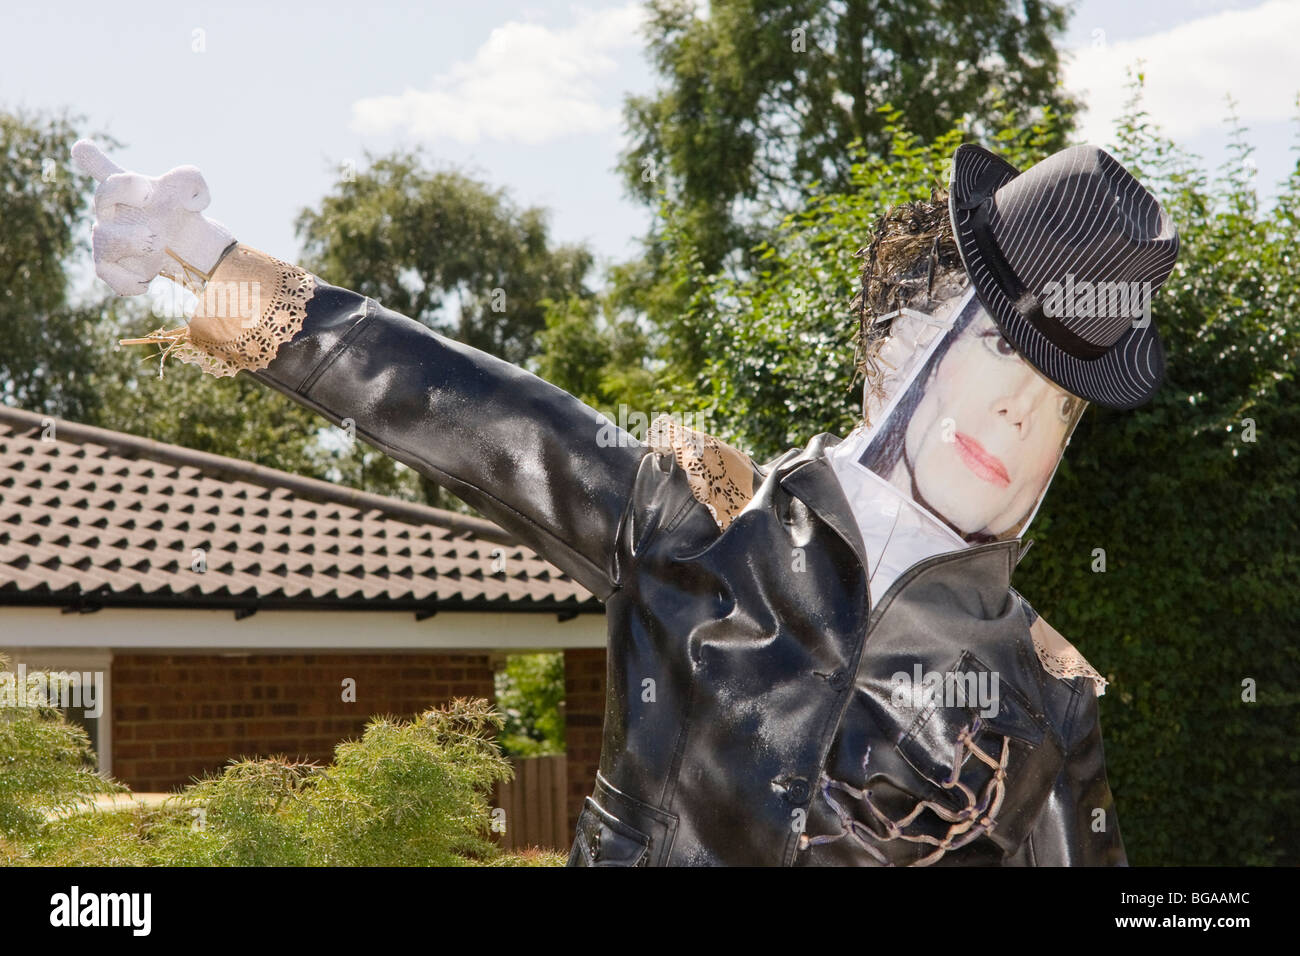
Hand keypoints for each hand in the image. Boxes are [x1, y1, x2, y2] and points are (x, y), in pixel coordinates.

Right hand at [71, 139, 234, 295]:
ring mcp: (104, 238)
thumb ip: (193, 181)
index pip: (99, 167)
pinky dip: (129, 279)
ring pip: (105, 241)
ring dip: (132, 241)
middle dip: (123, 193)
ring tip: (156, 243)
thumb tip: (191, 199)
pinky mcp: (107, 267)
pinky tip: (149, 278)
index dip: (92, 158)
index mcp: (122, 186)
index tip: (101, 155)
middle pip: (102, 197)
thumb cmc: (178, 209)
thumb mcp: (192, 189)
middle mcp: (107, 210)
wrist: (184, 245)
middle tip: (150, 197)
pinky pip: (107, 273)